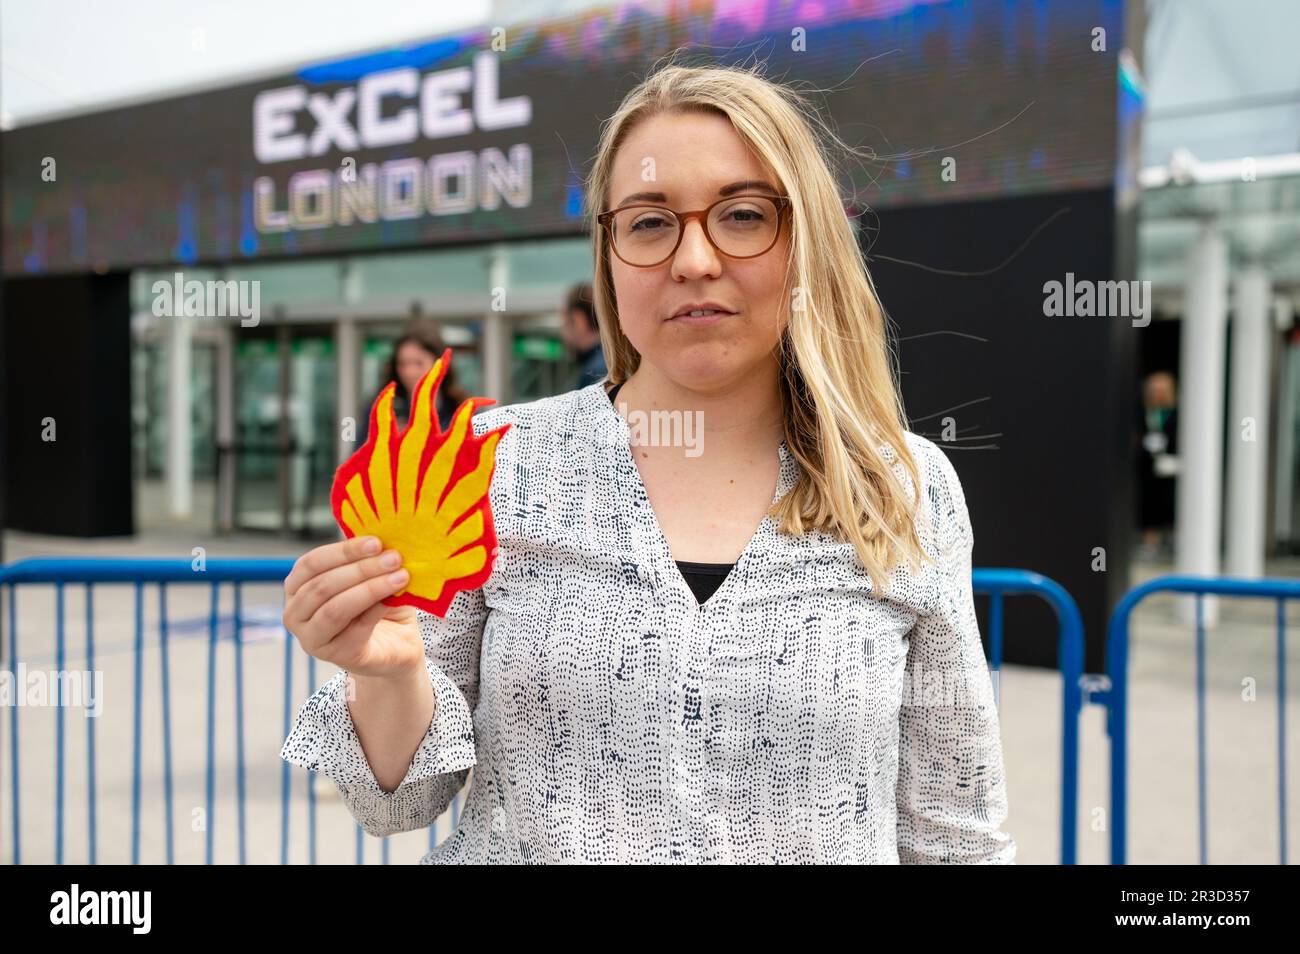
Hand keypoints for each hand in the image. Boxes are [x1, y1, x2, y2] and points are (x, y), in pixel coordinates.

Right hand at [282, 535, 423, 678]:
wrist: (395, 645)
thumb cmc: (376, 604)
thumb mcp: (367, 576)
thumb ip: (365, 558)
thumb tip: (378, 534)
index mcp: (297, 587)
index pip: (311, 563)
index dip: (343, 551)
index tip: (376, 542)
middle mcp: (295, 614)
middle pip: (323, 585)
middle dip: (361, 569)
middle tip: (393, 558)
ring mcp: (312, 638)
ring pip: (336, 608)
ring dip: (371, 588)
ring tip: (400, 576)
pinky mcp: (336, 655)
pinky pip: (355, 628)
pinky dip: (376, 609)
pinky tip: (394, 598)